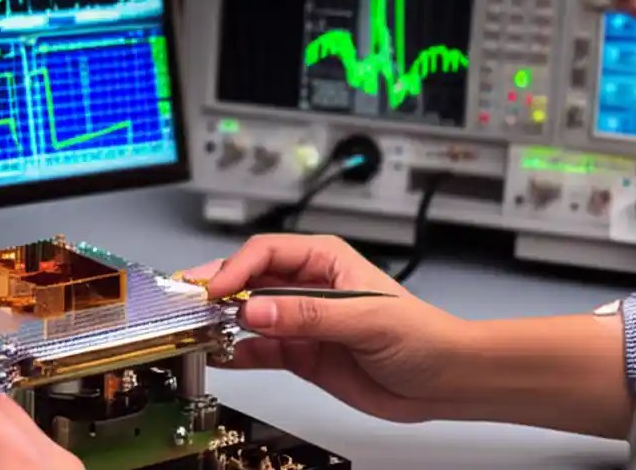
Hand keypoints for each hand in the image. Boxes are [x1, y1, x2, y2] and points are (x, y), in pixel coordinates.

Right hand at [182, 234, 468, 423]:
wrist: (446, 382)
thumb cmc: (423, 335)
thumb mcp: (368, 319)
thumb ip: (310, 314)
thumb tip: (256, 311)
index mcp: (323, 260)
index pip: (266, 253)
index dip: (236, 268)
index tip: (217, 290)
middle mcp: (306, 286)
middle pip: (248, 280)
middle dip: (218, 289)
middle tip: (190, 302)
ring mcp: (300, 321)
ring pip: (247, 315)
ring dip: (222, 321)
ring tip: (198, 329)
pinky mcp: (299, 354)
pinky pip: (258, 350)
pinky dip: (237, 353)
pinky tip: (221, 356)